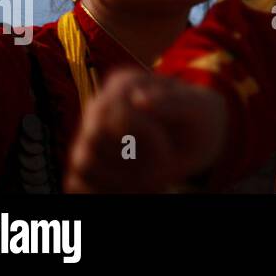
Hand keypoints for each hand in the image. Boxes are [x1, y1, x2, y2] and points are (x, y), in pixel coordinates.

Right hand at [64, 68, 227, 192]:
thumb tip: (139, 99)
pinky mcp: (85, 159)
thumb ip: (173, 103)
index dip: (144, 139)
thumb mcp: (197, 110)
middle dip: (131, 162)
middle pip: (95, 139)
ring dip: (120, 181)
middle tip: (161, 173)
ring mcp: (88, 133)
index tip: (169, 153)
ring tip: (152, 181)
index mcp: (126, 83)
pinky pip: (77, 182)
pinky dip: (104, 192)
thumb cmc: (197, 118)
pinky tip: (135, 190)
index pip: (118, 114)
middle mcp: (100, 105)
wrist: (195, 134)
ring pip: (84, 163)